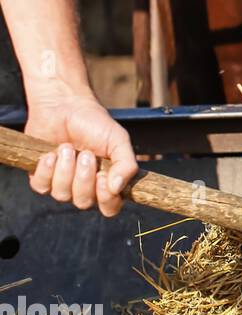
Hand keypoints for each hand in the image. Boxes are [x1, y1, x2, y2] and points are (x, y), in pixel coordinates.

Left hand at [24, 85, 137, 216]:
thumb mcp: (119, 140)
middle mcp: (85, 187)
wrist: (64, 106)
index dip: (107, 199)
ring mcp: (62, 184)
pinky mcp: (41, 177)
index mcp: (108, 182)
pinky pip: (42, 187)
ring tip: (67, 147)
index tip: (104, 177)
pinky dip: (47, 170)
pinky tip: (51, 153)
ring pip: (62, 195)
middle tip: (86, 154)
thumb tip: (117, 188)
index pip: (110, 207)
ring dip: (65, 170)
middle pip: (84, 202)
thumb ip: (127, 164)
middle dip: (83, 178)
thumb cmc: (94, 123)